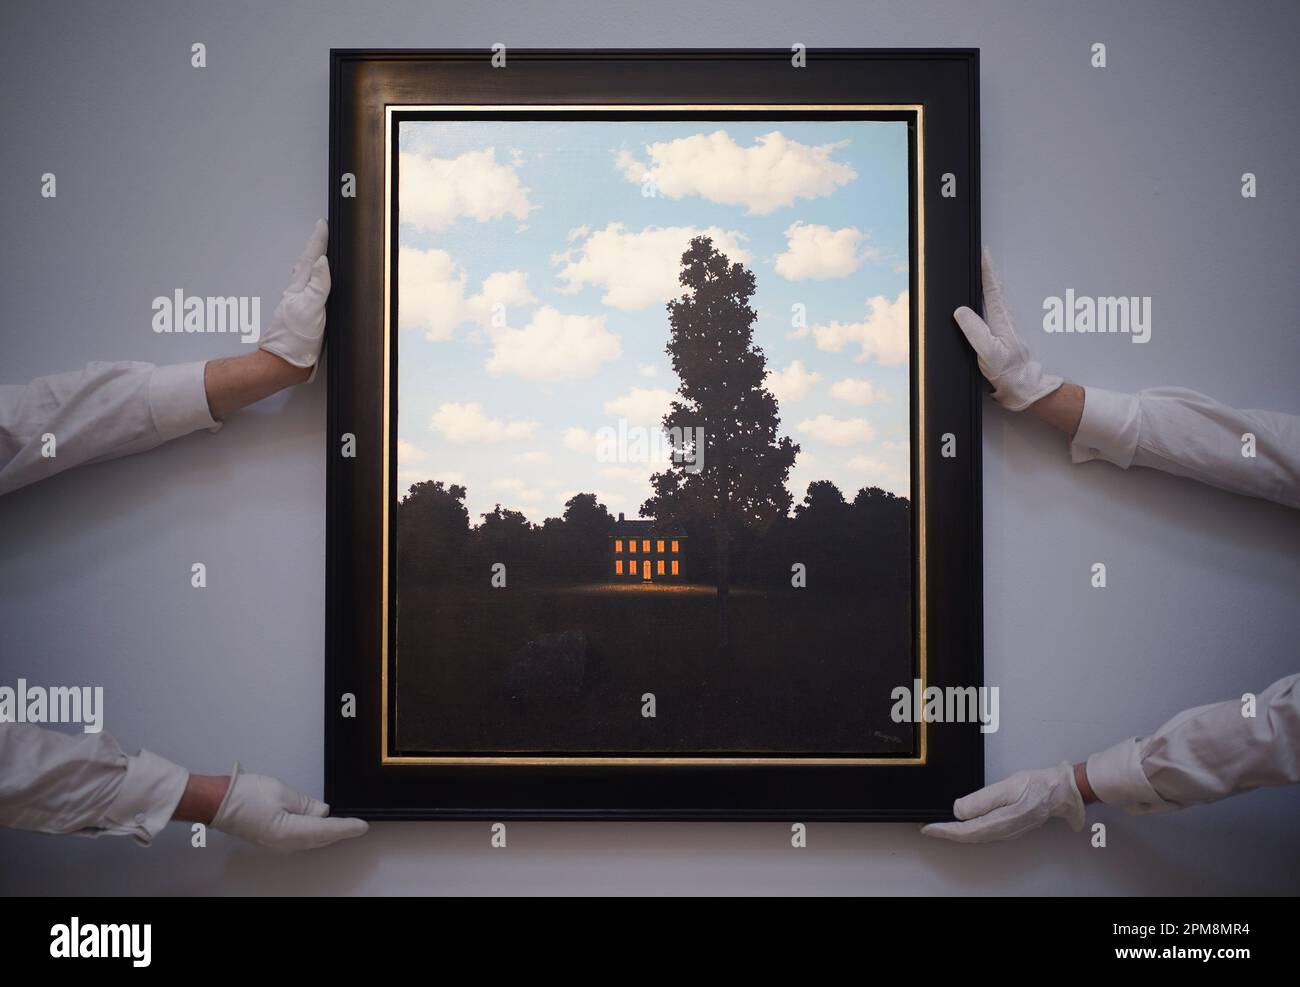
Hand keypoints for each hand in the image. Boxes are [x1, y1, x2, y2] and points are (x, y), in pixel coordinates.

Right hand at [210, 762, 367, 850]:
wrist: (217, 802)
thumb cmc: (244, 795)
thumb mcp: (282, 793)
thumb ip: (306, 804)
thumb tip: (322, 812)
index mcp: (288, 832)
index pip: (325, 829)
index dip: (346, 827)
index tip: (362, 826)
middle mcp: (283, 842)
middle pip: (319, 838)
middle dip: (339, 832)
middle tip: (357, 827)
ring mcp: (276, 842)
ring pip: (310, 839)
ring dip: (327, 833)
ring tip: (344, 826)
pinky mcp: (271, 837)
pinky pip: (299, 837)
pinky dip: (314, 832)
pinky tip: (319, 826)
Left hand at [259, 220, 329, 374]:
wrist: (283, 364)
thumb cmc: (295, 340)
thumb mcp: (311, 309)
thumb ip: (319, 285)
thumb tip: (323, 262)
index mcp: (300, 289)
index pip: (311, 259)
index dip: (318, 241)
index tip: (322, 224)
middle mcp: (297, 294)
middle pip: (307, 264)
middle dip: (315, 247)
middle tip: (322, 232)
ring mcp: (299, 305)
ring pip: (306, 277)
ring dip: (313, 262)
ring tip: (319, 251)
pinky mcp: (302, 317)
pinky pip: (310, 291)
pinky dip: (314, 281)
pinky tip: (315, 285)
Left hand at [921, 761, 1084, 842]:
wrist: (1063, 792)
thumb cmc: (1038, 786)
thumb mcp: (1008, 787)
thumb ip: (982, 800)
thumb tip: (958, 810)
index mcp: (1000, 822)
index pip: (964, 830)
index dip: (943, 830)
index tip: (927, 828)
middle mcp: (1002, 830)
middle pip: (967, 836)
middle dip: (945, 833)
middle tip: (927, 828)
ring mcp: (1007, 830)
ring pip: (975, 835)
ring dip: (955, 832)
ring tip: (939, 826)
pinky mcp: (1010, 826)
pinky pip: (983, 832)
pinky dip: (968, 830)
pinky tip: (963, 824)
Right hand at [953, 248, 1062, 410]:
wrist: (1023, 388)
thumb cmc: (1007, 372)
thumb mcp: (987, 352)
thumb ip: (974, 330)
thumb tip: (960, 310)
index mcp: (1001, 320)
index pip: (992, 289)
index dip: (987, 271)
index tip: (982, 254)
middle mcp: (1005, 320)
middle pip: (995, 290)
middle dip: (987, 272)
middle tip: (980, 257)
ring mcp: (1004, 328)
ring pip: (996, 300)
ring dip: (989, 284)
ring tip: (981, 272)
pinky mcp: (1002, 336)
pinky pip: (994, 311)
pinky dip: (989, 300)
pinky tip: (984, 301)